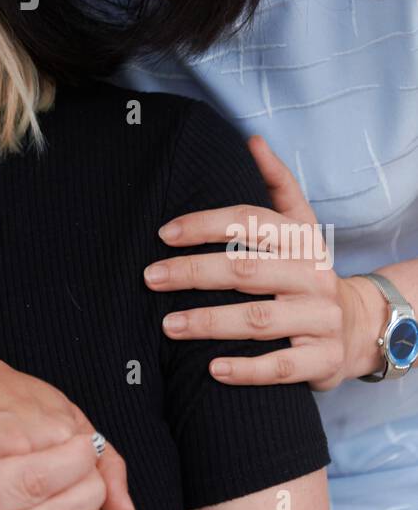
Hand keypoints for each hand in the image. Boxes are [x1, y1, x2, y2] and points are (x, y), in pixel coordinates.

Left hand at [144, 135, 387, 390]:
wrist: (358, 325)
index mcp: (301, 240)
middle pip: (247, 270)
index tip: (164, 234)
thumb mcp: (302, 226)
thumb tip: (252, 140)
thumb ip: (278, 183)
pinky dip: (246, 370)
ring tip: (168, 325)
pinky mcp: (322, 361)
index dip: (205, 224)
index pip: (250, 222)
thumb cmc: (309, 270)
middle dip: (194, 272)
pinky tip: (211, 370)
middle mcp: (313, 276)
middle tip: (151, 278)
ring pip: (259, 319)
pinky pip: (281, 367)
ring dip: (209, 322)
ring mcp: (320, 320)